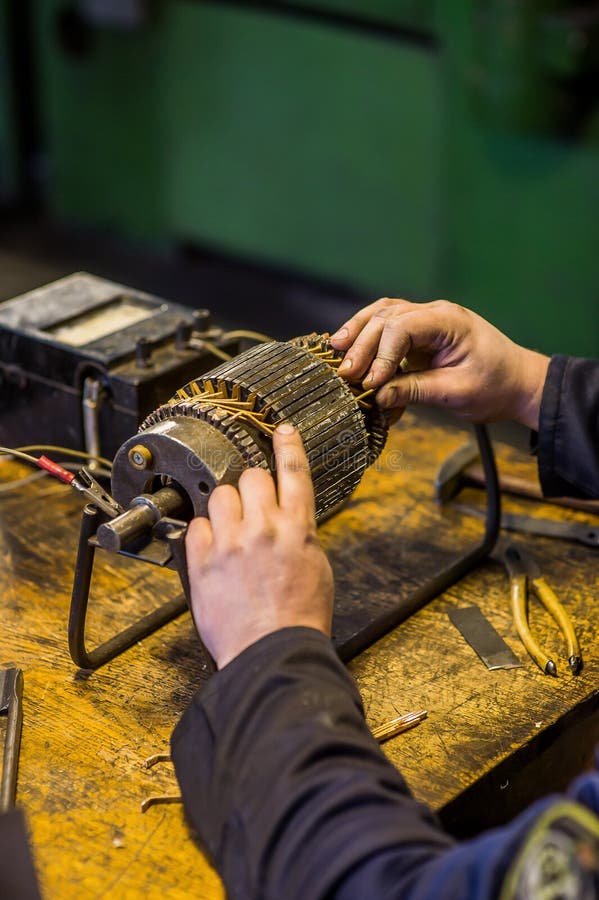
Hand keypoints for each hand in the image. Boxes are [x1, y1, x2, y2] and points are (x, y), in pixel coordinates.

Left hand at [185, 424, 333, 668]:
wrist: (271, 652)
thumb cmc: (298, 618)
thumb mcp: (316, 568)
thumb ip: (299, 534)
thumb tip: (288, 518)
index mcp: (298, 528)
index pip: (294, 471)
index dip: (288, 444)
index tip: (282, 430)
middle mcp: (263, 527)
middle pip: (251, 476)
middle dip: (252, 488)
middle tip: (252, 509)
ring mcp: (231, 542)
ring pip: (220, 494)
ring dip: (226, 506)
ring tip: (231, 531)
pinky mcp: (203, 560)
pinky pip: (196, 525)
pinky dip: (204, 533)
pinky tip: (214, 551)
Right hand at [330, 298, 549, 428]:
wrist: (517, 382)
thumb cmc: (495, 386)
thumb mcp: (457, 393)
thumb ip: (416, 390)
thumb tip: (378, 396)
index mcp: (449, 322)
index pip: (402, 327)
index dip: (381, 354)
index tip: (370, 383)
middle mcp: (435, 313)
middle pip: (387, 317)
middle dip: (363, 345)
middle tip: (346, 374)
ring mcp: (427, 319)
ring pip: (383, 314)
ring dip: (359, 332)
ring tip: (336, 350)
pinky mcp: (420, 332)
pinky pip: (388, 324)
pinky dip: (368, 334)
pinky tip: (350, 345)